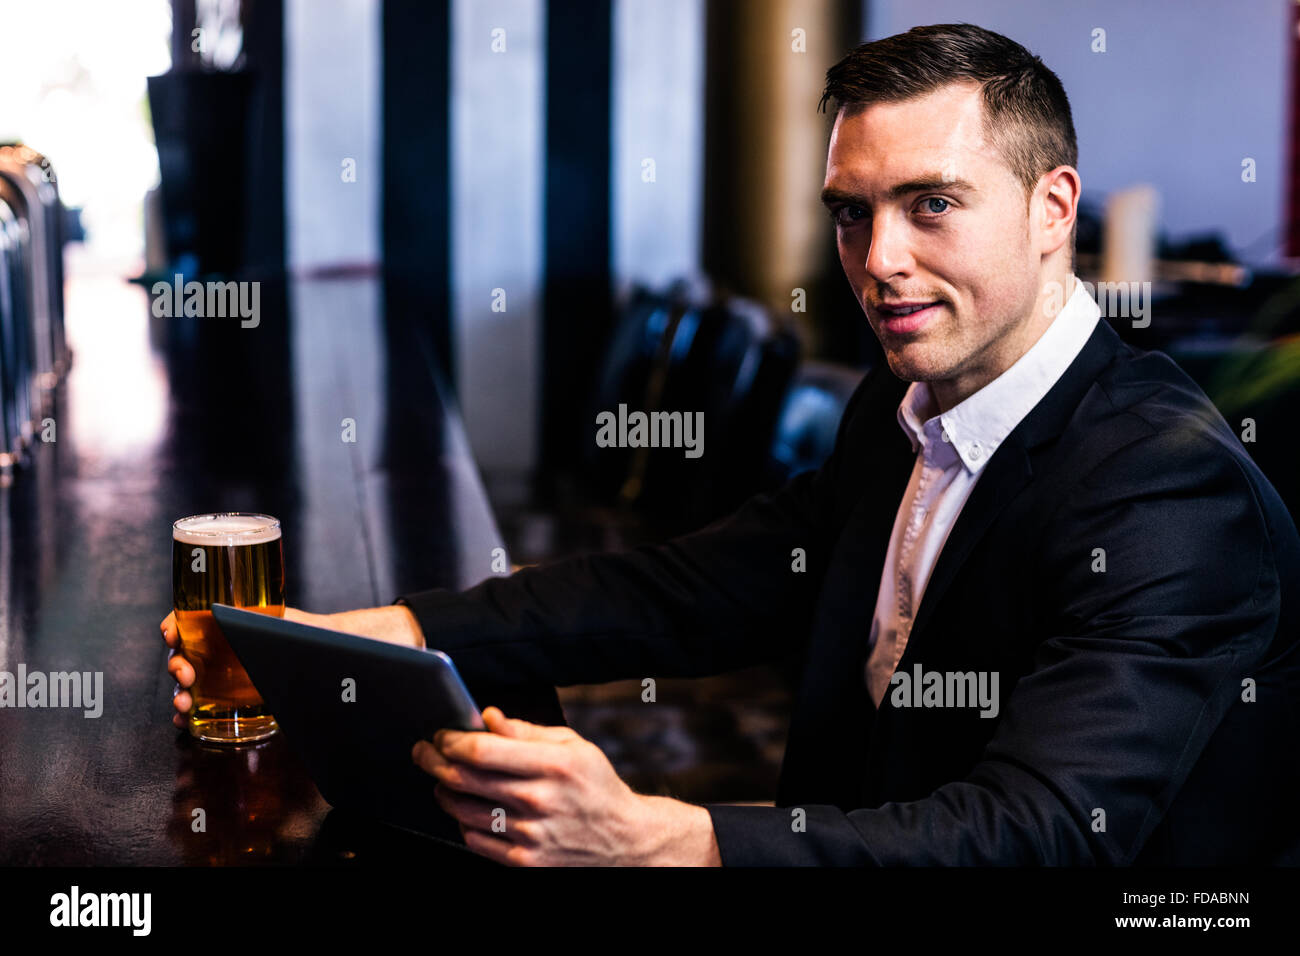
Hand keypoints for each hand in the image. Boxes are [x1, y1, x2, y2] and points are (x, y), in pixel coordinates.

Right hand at [160, 606, 323, 729]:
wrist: (320, 651)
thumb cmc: (299, 631)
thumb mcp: (279, 622)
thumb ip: (260, 625)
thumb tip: (244, 626)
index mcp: (223, 622)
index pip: (188, 618)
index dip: (174, 625)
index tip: (171, 635)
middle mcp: (215, 646)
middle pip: (183, 653)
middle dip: (177, 665)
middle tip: (186, 676)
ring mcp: (217, 672)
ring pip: (187, 682)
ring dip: (179, 694)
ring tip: (183, 705)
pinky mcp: (224, 695)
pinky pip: (198, 704)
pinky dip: (187, 713)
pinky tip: (184, 721)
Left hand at [412, 707, 720, 865]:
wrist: (623, 841)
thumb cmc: (595, 785)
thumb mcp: (573, 746)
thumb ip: (527, 731)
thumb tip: (489, 717)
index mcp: (553, 765)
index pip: (483, 751)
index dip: (452, 741)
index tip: (442, 735)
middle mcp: (539, 801)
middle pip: (464, 780)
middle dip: (433, 761)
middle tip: (424, 751)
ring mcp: (529, 836)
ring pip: (462, 811)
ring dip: (444, 790)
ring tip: (443, 778)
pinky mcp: (524, 862)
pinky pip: (474, 840)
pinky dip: (463, 821)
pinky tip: (468, 807)